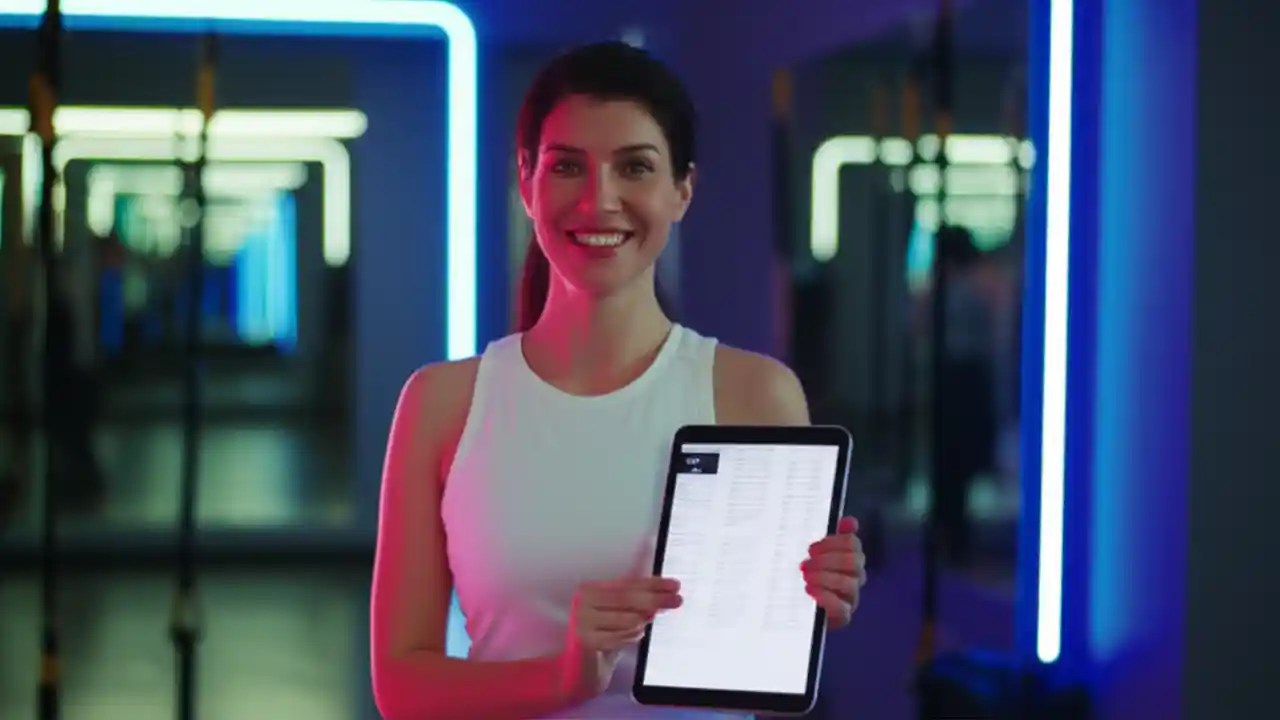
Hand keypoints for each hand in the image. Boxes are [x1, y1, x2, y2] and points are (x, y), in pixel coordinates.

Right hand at [559, 576, 682, 701]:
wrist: (583, 666)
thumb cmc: (604, 634)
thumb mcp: (619, 612)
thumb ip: (637, 600)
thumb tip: (666, 592)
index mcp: (591, 589)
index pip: (628, 583)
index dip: (653, 584)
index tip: (674, 584)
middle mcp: (583, 602)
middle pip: (628, 597)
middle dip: (656, 599)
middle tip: (677, 600)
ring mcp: (582, 621)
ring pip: (628, 618)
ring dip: (642, 623)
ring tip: (643, 624)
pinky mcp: (586, 641)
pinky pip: (621, 637)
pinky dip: (632, 636)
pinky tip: (635, 635)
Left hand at [801, 516, 866, 629]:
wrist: (797, 609)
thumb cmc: (810, 576)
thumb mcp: (817, 555)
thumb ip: (832, 538)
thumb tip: (850, 521)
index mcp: (851, 557)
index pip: (852, 543)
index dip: (833, 543)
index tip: (811, 548)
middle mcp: (855, 577)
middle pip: (853, 562)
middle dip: (827, 560)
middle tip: (805, 563)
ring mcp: (851, 597)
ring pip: (848, 584)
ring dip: (824, 577)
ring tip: (805, 577)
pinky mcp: (843, 617)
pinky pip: (842, 608)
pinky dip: (826, 598)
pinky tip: (810, 591)